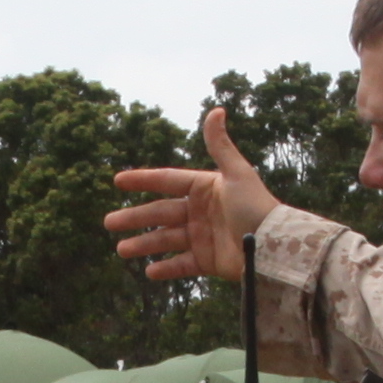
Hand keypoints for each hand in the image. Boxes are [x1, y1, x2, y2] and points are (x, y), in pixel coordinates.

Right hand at [103, 103, 282, 287]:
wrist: (273, 246)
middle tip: (109, 222)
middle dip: (134, 218)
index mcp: (204, 188)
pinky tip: (148, 272)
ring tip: (121, 250)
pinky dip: (166, 269)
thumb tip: (217, 109)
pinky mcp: (208, 261)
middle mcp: (200, 212)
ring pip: (166, 240)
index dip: (143, 180)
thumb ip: (220, 145)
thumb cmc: (256, 207)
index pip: (167, 181)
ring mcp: (203, 237)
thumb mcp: (236, 174)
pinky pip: (182, 265)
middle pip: (160, 213)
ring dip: (143, 245)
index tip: (117, 181)